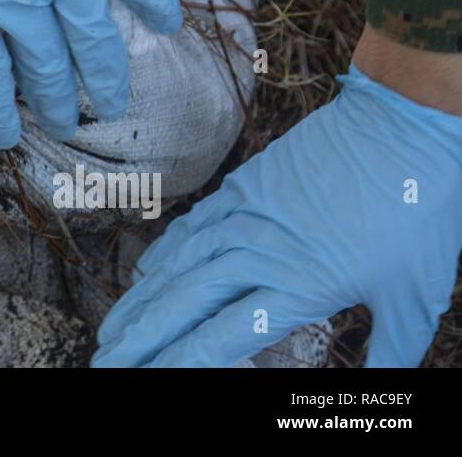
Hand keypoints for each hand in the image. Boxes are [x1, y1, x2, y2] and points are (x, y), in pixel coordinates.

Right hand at [92, 60, 461, 366]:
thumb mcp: (415, 295)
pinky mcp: (244, 186)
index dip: (177, 363)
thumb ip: (393, 352)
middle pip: (182, 305)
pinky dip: (163, 255)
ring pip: (177, 266)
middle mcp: (258, 253)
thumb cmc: (416, 212)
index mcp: (298, 286)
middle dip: (139, 339)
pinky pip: (191, 227)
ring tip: (112, 329)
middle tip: (106, 362)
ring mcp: (245, 215)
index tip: (146, 379)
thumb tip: (384, 393)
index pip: (220, 337)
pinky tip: (145, 274)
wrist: (402, 129)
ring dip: (139, 302)